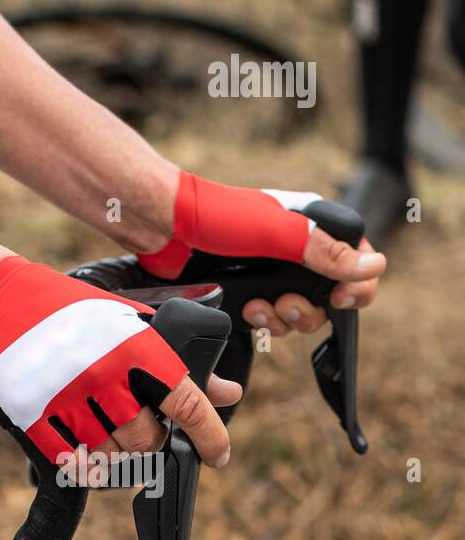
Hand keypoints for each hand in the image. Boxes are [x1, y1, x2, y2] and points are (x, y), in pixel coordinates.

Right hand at [0, 256, 232, 469]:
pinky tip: (83, 447)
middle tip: (141, 427)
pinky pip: (71, 460)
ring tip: (107, 430)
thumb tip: (226, 391)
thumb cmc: (65, 307)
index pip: (188, 403)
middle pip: (146, 439)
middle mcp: (103, 374)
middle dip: (151, 441)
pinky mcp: (32, 414)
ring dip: (117, 453)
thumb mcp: (126, 321)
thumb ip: (177, 359)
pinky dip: (83, 463)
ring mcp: (65, 396)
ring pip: (110, 455)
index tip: (217, 455)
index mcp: (133, 346)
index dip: (211, 436)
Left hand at [139, 171, 386, 332]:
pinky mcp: (246, 292)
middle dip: (314, 309)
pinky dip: (264, 321)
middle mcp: (294, 253)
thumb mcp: (277, 231)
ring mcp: (270, 274)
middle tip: (289, 304)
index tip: (343, 299)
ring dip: (286, 318)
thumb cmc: (218, 218)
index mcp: (310, 228)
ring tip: (263, 308)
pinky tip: (247, 310)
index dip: (358, 285)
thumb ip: (324, 251)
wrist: (164, 227)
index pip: (356, 260)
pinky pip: (270, 319)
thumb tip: (374, 266)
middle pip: (329, 296)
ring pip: (299, 313)